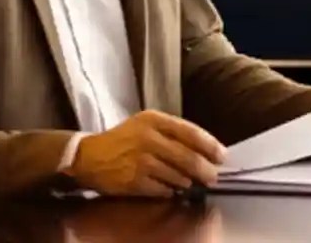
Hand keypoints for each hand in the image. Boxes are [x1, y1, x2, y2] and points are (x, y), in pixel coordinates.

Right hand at [68, 109, 226, 196]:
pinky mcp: (135, 181)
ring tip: (191, 182)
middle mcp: (148, 138)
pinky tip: (170, 187)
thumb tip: (206, 150)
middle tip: (213, 176)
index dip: (210, 146)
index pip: (191, 132)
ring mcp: (141, 161)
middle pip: (188, 157)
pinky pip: (164, 190)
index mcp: (153, 120)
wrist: (89, 156)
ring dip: (189, 182)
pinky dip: (171, 190)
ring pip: (179, 176)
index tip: (221, 156)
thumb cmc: (123, 140)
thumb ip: (173, 132)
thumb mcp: (145, 124)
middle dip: (206, 170)